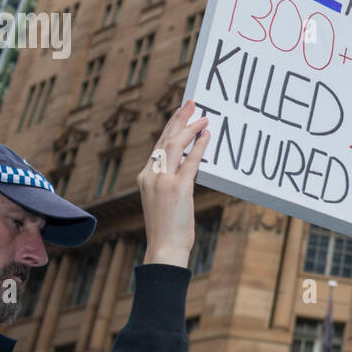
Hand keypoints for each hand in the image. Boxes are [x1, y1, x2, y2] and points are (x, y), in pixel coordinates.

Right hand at [138, 100, 210, 268]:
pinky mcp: (177, 188)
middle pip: (165, 139)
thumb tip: (188, 168)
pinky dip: (199, 146)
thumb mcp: (165, 201)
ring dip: (190, 128)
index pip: (159, 146)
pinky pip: (190, 161)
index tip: (181, 115)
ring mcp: (162, 181)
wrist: (164, 248)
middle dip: (179, 119)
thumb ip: (171, 183)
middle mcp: (150, 175)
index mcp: (145, 177)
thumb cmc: (168, 230)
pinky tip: (207, 135)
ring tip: (203, 117)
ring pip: (175, 145)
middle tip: (191, 103)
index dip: (170, 128)